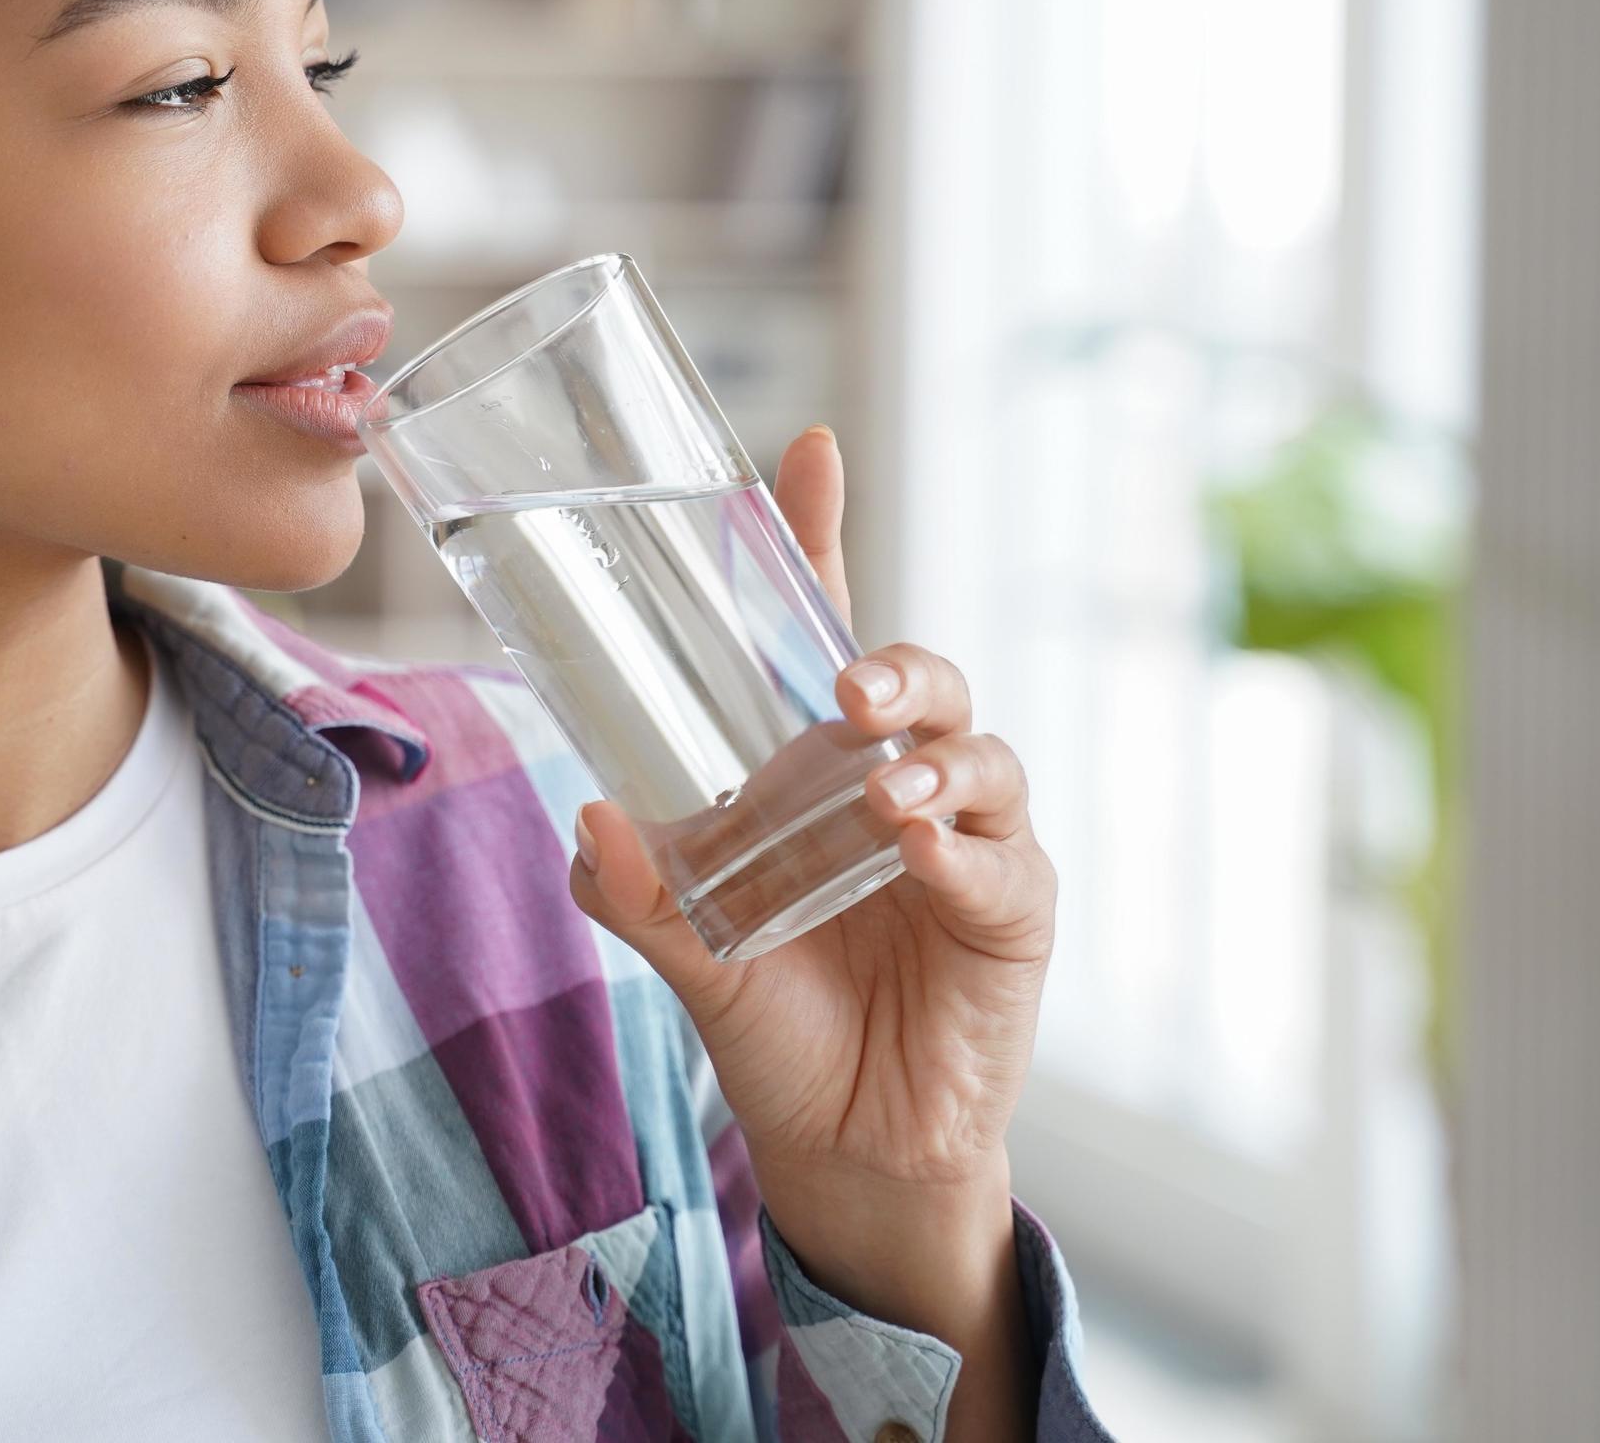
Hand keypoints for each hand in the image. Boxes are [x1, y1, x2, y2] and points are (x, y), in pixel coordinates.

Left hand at [566, 425, 1052, 1438]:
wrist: (845, 1147)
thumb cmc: (775, 1021)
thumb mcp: (685, 953)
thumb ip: (637, 892)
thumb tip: (588, 818)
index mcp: (814, 765)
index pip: (820, 628)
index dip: (815, 539)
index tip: (803, 452)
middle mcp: (895, 782)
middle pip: (924, 678)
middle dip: (897, 663)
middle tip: (850, 684)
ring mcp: (966, 842)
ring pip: (981, 756)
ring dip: (935, 758)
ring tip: (885, 791)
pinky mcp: (1011, 915)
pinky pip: (1001, 863)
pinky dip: (963, 851)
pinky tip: (923, 853)